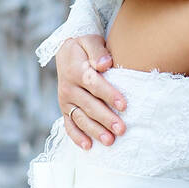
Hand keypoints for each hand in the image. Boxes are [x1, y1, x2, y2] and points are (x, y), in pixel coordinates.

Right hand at [56, 35, 126, 149]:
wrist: (66, 53)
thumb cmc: (84, 47)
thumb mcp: (89, 41)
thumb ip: (98, 51)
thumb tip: (105, 64)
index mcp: (76, 69)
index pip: (94, 84)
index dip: (109, 95)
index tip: (124, 105)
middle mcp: (68, 87)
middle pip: (89, 105)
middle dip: (105, 118)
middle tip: (122, 129)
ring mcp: (65, 100)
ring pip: (80, 118)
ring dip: (95, 131)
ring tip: (110, 141)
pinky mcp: (65, 109)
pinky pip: (69, 125)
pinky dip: (77, 137)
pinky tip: (88, 146)